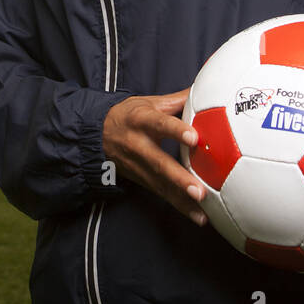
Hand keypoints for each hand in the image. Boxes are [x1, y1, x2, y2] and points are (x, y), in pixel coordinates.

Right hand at [102, 89, 207, 226]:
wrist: (97, 135)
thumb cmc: (130, 115)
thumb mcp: (148, 102)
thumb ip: (178, 99)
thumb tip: (206, 86)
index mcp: (141, 120)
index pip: (160, 124)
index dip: (176, 131)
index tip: (194, 138)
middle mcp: (139, 145)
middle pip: (159, 163)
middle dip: (179, 179)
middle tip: (199, 190)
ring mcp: (139, 166)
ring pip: (161, 185)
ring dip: (182, 200)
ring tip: (202, 211)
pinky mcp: (143, 181)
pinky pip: (163, 195)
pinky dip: (181, 207)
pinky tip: (199, 217)